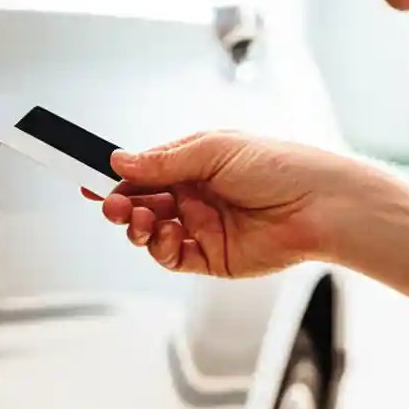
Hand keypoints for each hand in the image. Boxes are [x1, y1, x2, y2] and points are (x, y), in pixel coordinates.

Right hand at [86, 131, 370, 277]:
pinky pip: (172, 257)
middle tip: (110, 204)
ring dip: (137, 226)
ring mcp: (201, 228)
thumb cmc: (279, 165)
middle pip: (140, 203)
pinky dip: (162, 248)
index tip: (89, 180)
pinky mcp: (212, 258)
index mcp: (193, 165)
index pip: (142, 172)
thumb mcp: (213, 150)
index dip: (115, 177)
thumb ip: (163, 161)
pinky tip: (169, 234)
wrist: (320, 205)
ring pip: (151, 233)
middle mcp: (194, 196)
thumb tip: (120, 162)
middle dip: (120, 204)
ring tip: (140, 219)